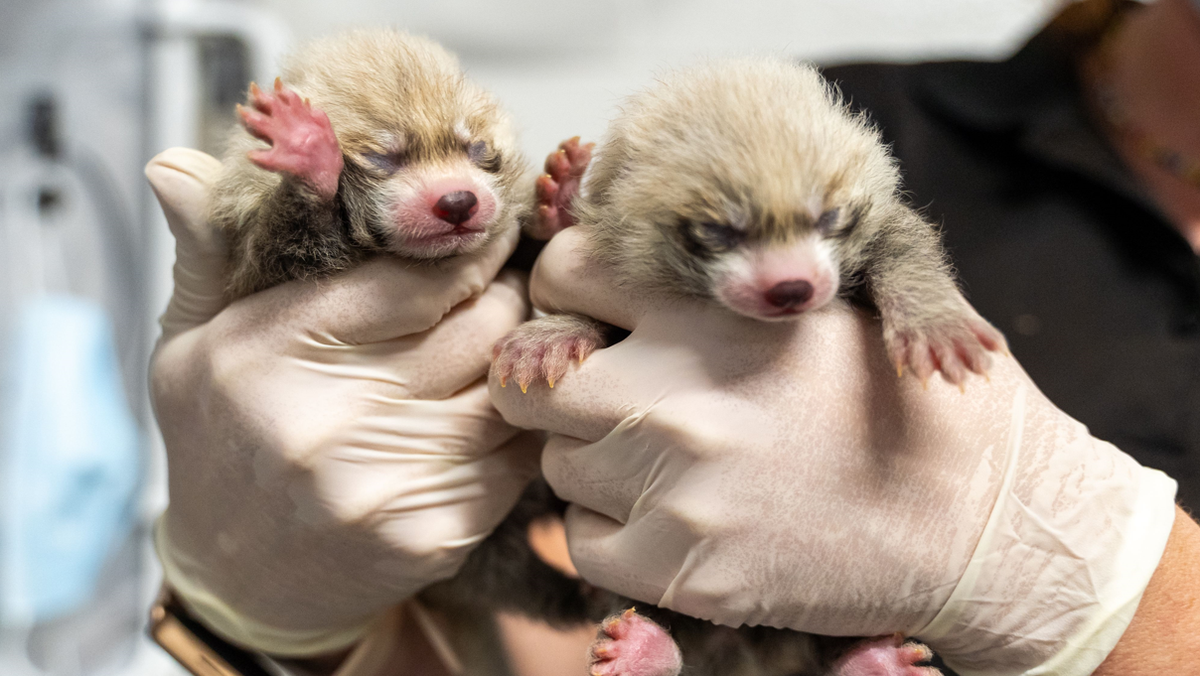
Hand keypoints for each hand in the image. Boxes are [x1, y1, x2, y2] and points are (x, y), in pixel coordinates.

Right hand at [147, 148, 538, 655]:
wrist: (242, 577)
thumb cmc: (221, 442)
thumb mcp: (189, 343)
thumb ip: (204, 255)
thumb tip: (175, 167)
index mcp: (274, 349)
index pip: (418, 277)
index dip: (470, 244)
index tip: (490, 223)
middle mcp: (333, 418)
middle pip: (479, 325)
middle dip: (508, 290)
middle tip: (515, 273)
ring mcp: (388, 480)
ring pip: (508, 386)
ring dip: (524, 352)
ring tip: (521, 329)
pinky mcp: (435, 530)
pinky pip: (517, 453)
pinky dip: (523, 418)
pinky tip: (509, 398)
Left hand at [490, 227, 1177, 675]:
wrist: (981, 517)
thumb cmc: (900, 397)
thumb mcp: (816, 305)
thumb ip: (710, 291)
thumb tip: (597, 282)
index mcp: (713, 312)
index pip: (563, 272)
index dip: (566, 292)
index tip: (588, 317)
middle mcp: (677, 395)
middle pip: (536, 382)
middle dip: (564, 387)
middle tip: (616, 400)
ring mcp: (675, 489)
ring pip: (556, 466)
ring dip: (592, 462)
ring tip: (670, 463)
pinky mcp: (682, 571)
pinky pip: (582, 543)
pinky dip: (612, 532)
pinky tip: (677, 518)